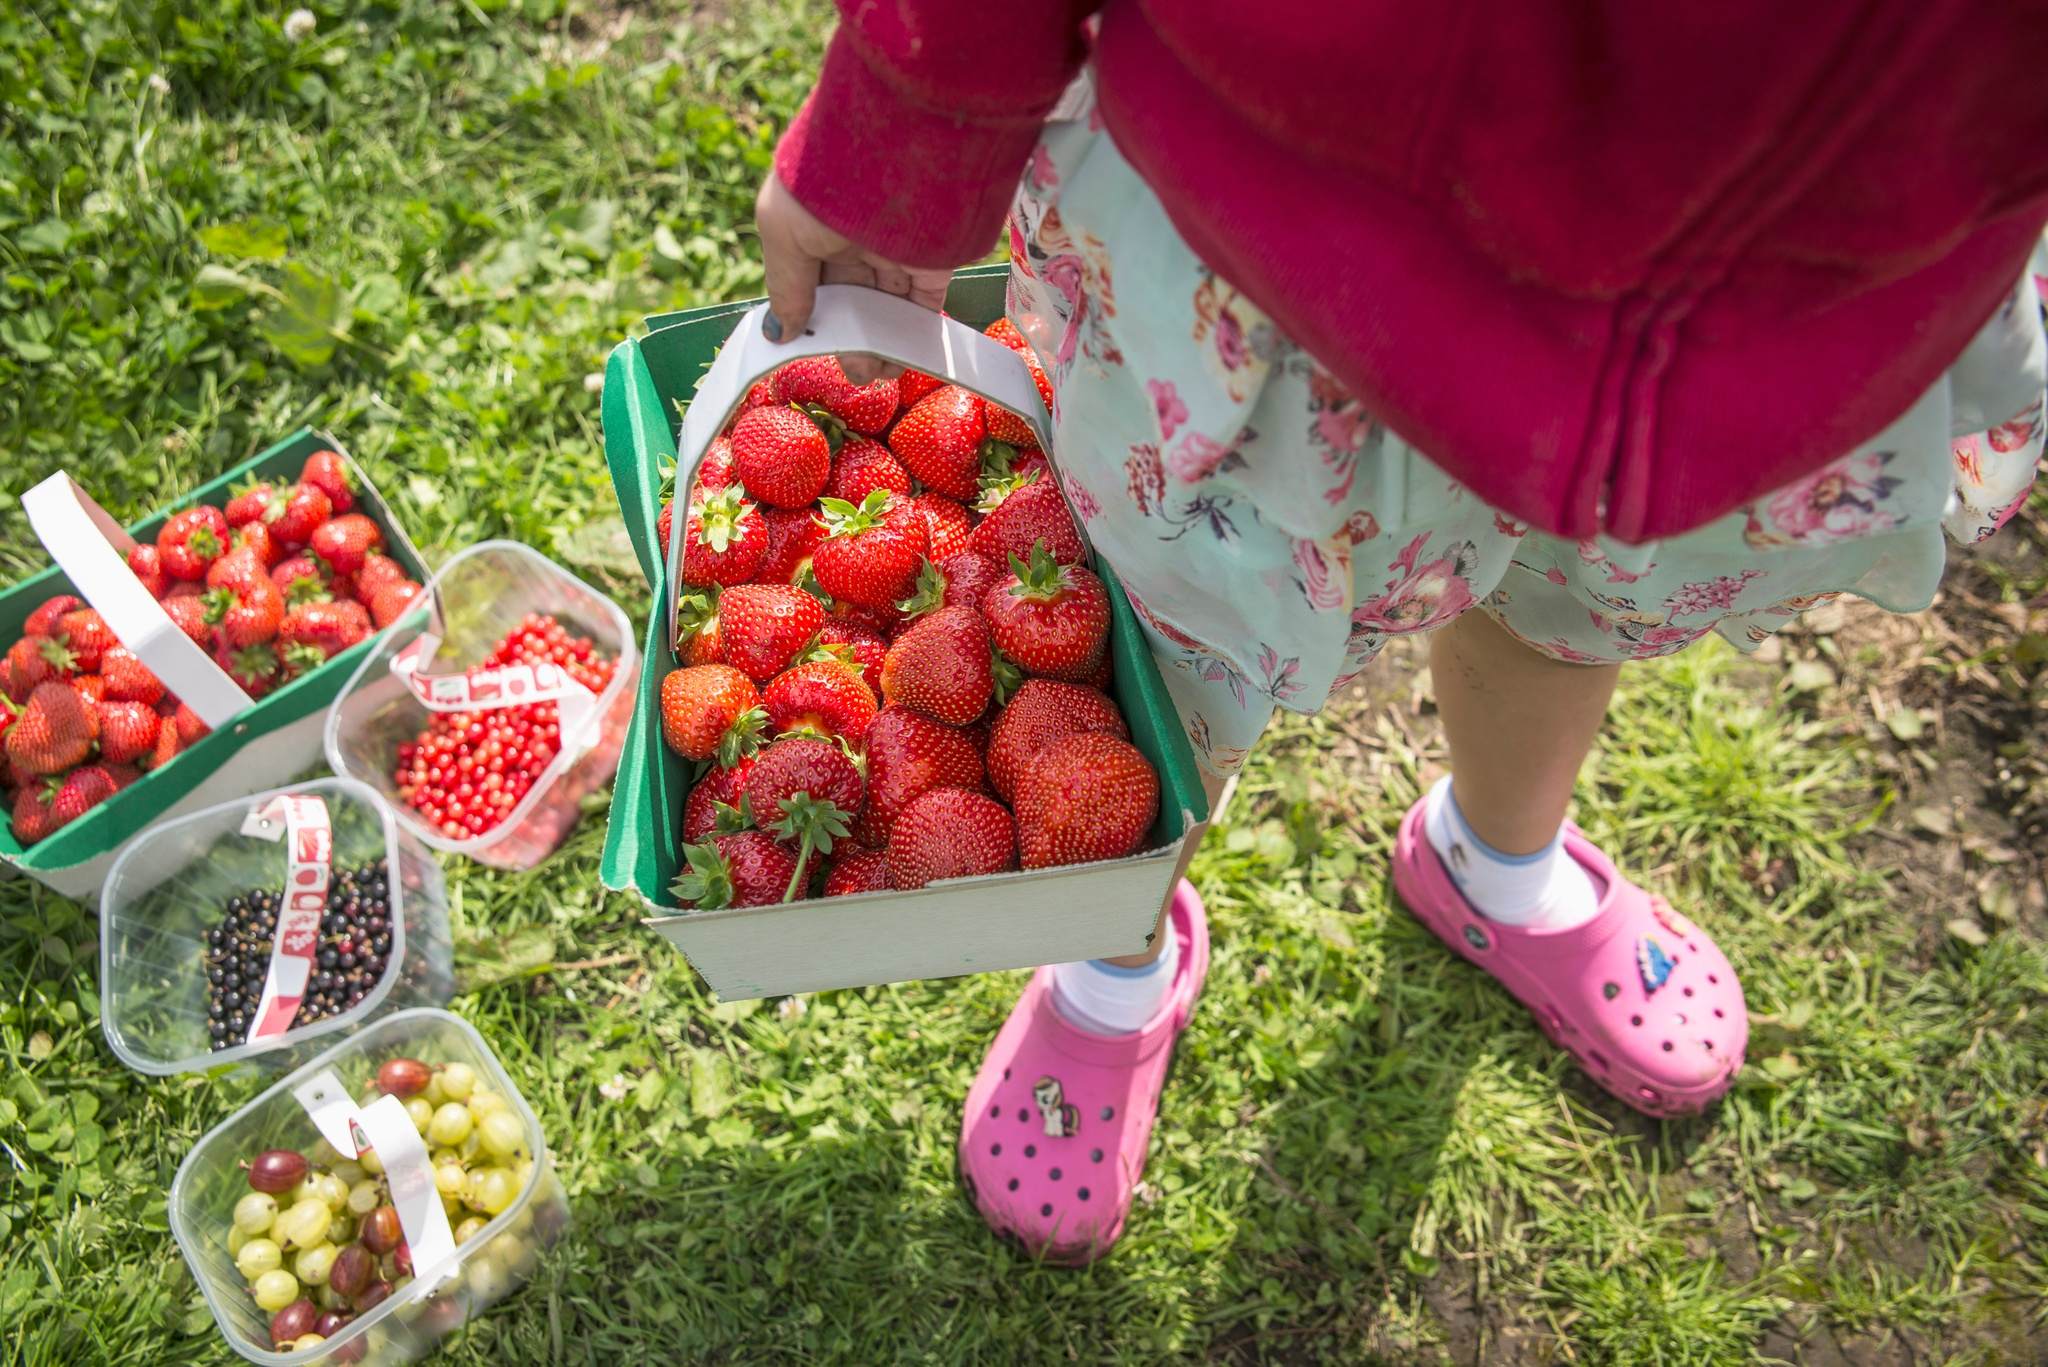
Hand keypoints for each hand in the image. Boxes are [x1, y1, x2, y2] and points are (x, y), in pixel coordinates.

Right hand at [755, 173, 951, 380]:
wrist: (892, 156)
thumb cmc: (822, 186)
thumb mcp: (782, 233)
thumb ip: (784, 288)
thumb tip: (780, 332)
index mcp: (814, 222)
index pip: (810, 278)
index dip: (809, 314)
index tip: (806, 345)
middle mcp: (855, 234)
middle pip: (852, 299)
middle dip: (850, 339)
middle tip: (850, 372)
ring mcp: (896, 248)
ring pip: (887, 309)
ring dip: (881, 346)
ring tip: (873, 375)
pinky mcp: (934, 260)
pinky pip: (923, 306)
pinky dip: (914, 336)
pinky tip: (901, 361)